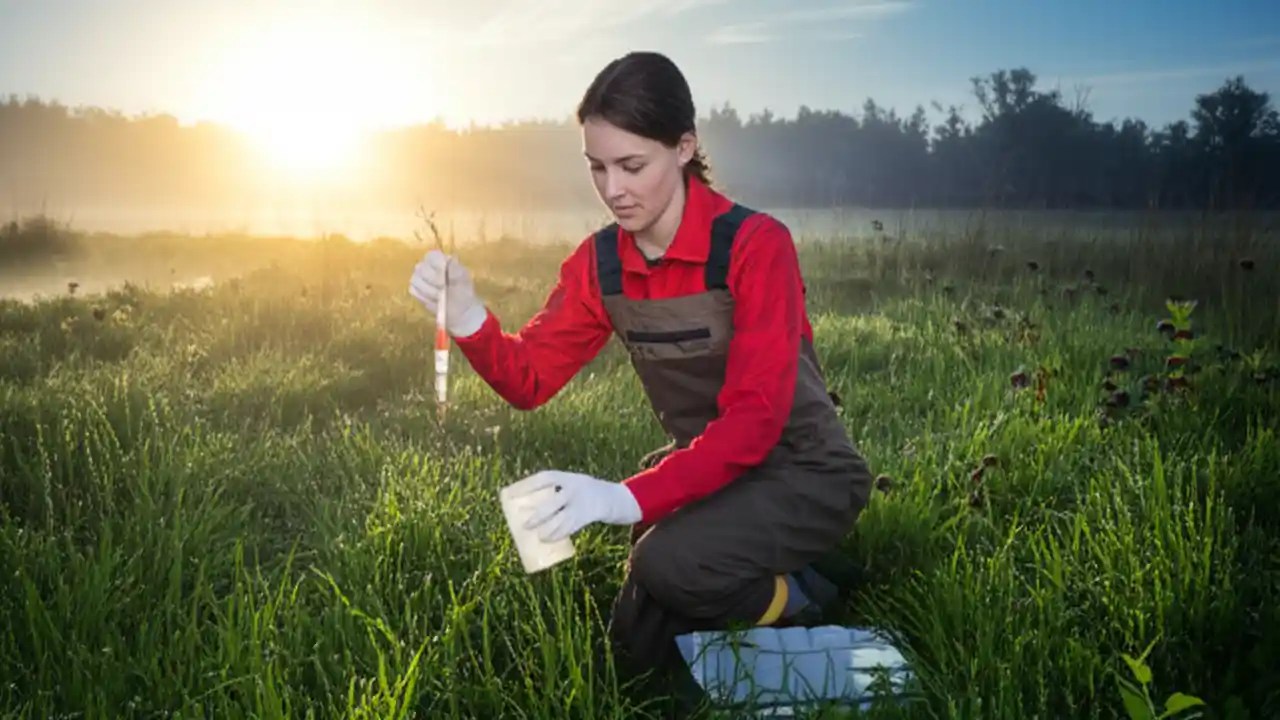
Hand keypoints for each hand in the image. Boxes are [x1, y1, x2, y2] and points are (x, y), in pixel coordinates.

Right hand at [408, 250, 487, 336]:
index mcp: (441, 260)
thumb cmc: (463, 292)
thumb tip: (449, 260)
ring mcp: (419, 277)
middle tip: (443, 289)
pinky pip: (412, 290)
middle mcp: (428, 266)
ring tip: (440, 296)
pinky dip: (423, 297)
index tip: (445, 277)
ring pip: (415, 279)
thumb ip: (456, 270)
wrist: (460, 311)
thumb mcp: (464, 280)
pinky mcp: (415, 289)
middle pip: (420, 267)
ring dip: (428, 290)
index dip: (436, 266)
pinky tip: (433, 300)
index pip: (431, 256)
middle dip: (433, 281)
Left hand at [522, 470, 642, 541]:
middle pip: (552, 502)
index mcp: (568, 477)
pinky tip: (548, 539)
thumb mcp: (573, 485)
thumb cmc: (585, 493)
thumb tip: (528, 509)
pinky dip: (558, 534)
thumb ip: (556, 492)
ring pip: (561, 518)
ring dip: (548, 528)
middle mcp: (575, 488)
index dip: (526, 485)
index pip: (544, 478)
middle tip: (524, 523)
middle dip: (538, 514)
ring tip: (537, 536)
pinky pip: (570, 527)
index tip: (510, 494)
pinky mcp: (588, 516)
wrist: (615, 498)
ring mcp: (582, 503)